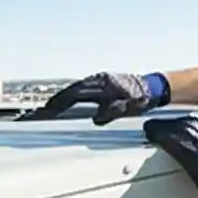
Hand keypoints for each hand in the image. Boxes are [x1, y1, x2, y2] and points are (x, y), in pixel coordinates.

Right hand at [17, 71, 169, 124]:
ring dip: (65, 95)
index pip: (76, 94)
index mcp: (102, 85)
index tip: (50, 109)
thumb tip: (96, 118)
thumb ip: (110, 113)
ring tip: (54, 105)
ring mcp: (101, 78)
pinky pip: (84, 86)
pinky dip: (74, 92)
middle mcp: (99, 79)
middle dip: (59, 99)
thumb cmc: (139, 99)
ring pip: (78, 87)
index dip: (62, 102)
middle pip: (73, 89)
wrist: (151, 88)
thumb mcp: (126, 109)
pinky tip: (70, 98)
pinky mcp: (103, 80)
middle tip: (46, 109)